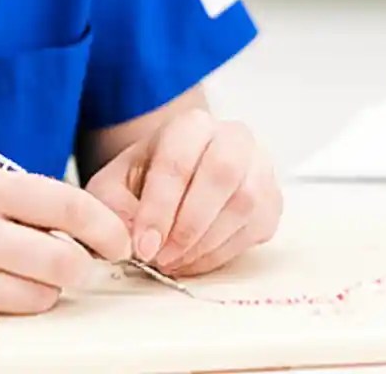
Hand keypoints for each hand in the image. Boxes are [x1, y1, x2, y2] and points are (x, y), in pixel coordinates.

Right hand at [0, 164, 131, 343]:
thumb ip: (10, 194)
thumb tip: (75, 217)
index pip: (66, 205)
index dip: (104, 227)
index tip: (116, 241)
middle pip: (64, 261)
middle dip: (77, 268)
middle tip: (68, 266)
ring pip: (40, 298)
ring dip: (39, 293)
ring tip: (10, 277)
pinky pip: (4, 321)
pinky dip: (1, 311)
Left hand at [85, 110, 281, 276]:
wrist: (176, 177)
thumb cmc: (144, 179)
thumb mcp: (114, 186)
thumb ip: (114, 208)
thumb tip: (130, 238)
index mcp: (190, 125)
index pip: (178, 161)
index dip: (159, 209)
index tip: (143, 245)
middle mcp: (232, 138)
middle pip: (222, 175)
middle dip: (188, 226)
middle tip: (162, 256)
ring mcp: (259, 168)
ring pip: (244, 205)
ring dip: (205, 243)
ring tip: (172, 260)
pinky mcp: (272, 202)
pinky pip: (254, 231)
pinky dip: (221, 254)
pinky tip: (193, 259)